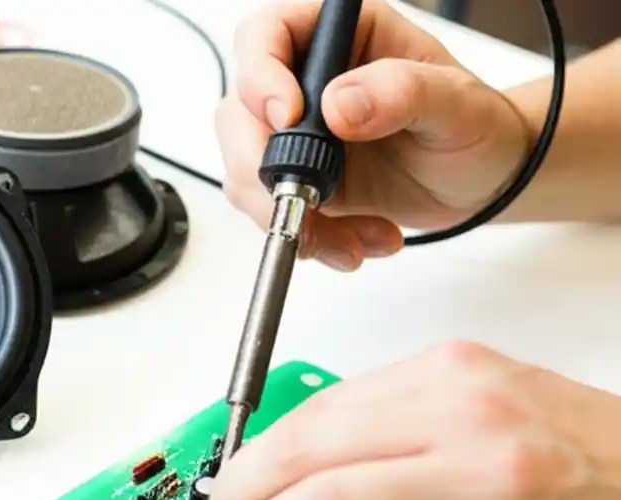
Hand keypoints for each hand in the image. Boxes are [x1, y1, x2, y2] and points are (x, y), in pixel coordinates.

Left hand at [208, 341, 620, 499]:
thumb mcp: (487, 402)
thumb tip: (300, 459)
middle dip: (241, 497)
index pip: (316, 411)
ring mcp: (482, 483)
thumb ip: (399, 419)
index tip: (227, 483)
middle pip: (306, 454)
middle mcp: (459, 415)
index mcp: (447, 372)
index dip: (251, 455)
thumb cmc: (583, 454)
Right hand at [216, 0, 529, 270]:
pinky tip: (354, 241)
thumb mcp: (457, 105)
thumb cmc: (477, 128)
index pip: (267, 35)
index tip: (287, 117)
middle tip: (305, 200)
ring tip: (352, 238)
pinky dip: (308, 236)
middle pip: (239, 111)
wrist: (483, 183)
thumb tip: (340, 104)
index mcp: (341, 36)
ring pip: (246, 169)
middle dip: (263, 168)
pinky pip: (269, 209)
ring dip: (288, 212)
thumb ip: (402, 93)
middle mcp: (306, 79)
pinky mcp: (295, 180)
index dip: (261, 74)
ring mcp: (295, 134)